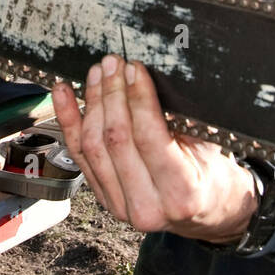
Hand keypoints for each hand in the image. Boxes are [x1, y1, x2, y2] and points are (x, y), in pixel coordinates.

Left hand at [52, 55, 259, 242]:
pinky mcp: (102, 197)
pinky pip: (78, 154)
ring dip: (92, 102)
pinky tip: (63, 93)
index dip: (139, 99)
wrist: (206, 211)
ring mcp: (119, 205)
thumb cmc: (210, 174)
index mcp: (181, 194)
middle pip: (117, 140)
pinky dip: (68, 120)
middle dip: (112, 94)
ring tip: (97, 73)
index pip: (150, 138)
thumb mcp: (209, 148)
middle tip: (113, 63)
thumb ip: (179, 121)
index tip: (135, 68)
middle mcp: (147, 207)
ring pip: (93, 146)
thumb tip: (145, 78)